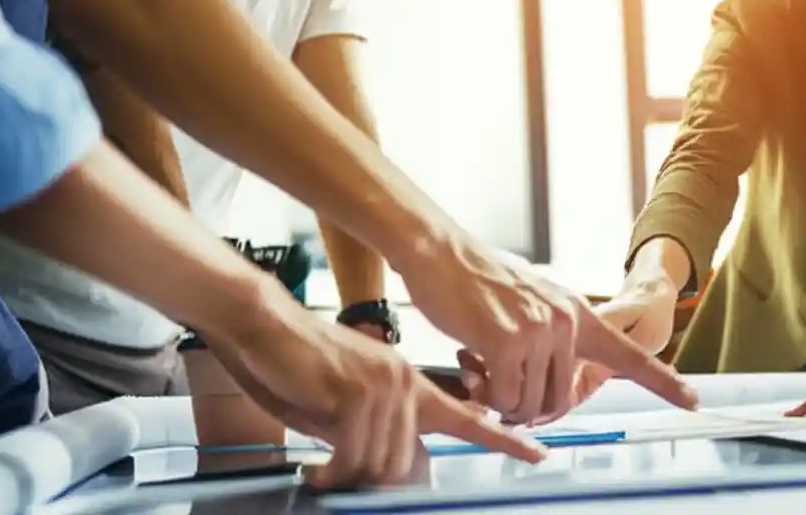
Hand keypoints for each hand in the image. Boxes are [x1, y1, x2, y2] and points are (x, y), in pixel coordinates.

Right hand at [202, 280, 544, 489]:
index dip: (506, 439)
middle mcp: (406, 384)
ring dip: (347, 474)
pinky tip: (316, 469)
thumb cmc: (302, 364)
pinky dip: (330, 472)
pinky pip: (350, 458)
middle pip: (405, 464)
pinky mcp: (354, 397)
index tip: (538, 452)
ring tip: (323, 463)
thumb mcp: (351, 396)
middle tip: (337, 470)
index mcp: (411, 382)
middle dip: (369, 479)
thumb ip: (381, 424)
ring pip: (379, 465)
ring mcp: (383, 389)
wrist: (267, 326)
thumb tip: (395, 465)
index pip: (470, 417)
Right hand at [402, 240, 697, 425]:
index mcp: (579, 314)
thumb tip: (549, 376)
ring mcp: (540, 332)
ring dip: (503, 400)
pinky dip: (485, 394)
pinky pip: (504, 398)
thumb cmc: (478, 280)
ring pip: (530, 405)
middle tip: (502, 390)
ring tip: (482, 368)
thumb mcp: (531, 302)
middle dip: (531, 409)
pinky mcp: (508, 342)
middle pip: (562, 401)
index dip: (663, 382)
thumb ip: (551, 336)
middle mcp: (567, 323)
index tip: (693, 400)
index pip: (632, 356)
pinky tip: (471, 362)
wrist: (443, 252)